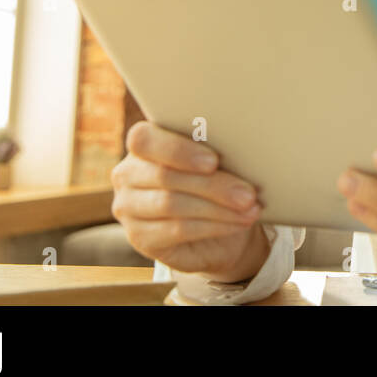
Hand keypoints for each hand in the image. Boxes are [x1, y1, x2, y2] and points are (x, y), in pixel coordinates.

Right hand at [112, 121, 270, 281]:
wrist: (219, 232)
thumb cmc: (218, 182)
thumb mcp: (218, 162)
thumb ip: (215, 150)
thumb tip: (241, 147)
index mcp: (144, 143)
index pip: (144, 139)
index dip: (178, 150)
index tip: (213, 161)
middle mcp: (127, 173)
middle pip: (165, 176)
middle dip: (212, 184)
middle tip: (248, 193)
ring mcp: (128, 207)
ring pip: (171, 204)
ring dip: (218, 207)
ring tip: (250, 208)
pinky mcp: (139, 237)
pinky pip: (177, 229)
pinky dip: (214, 225)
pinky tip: (238, 222)